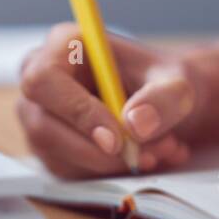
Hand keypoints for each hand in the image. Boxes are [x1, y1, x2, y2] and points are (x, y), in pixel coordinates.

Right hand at [16, 23, 205, 177]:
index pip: (44, 79)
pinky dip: (107, 173)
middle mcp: (43, 78)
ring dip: (109, 165)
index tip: (116, 140)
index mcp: (66, 45)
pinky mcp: (50, 146)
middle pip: (42, 125)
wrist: (167, 102)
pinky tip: (142, 158)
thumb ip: (162, 98)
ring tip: (158, 152)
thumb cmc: (164, 81)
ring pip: (56, 153)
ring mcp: (40, 114)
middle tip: (148, 155)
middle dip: (99, 151)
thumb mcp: (178, 82)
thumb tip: (135, 124)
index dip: (76, 112)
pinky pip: (66, 171)